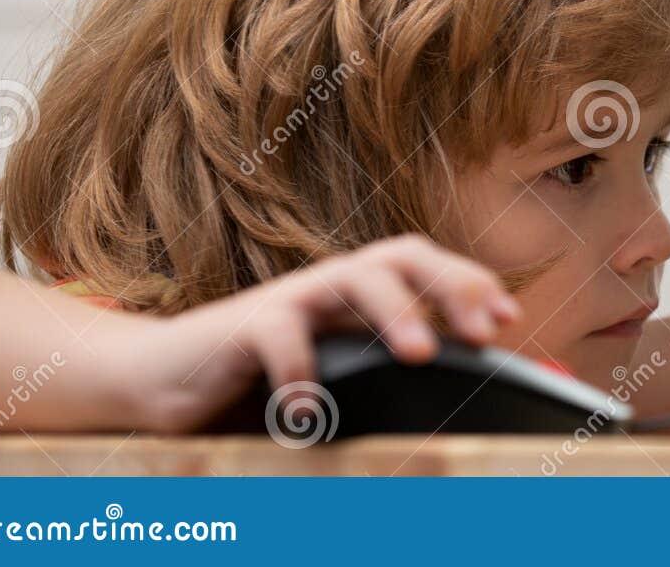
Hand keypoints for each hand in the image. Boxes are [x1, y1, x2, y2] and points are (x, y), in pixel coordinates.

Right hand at [119, 234, 518, 432]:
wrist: (159, 379)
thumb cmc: (259, 381)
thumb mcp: (334, 377)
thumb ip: (383, 377)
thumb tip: (460, 403)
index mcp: (358, 293)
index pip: (425, 265)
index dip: (470, 282)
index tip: (510, 318)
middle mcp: (330, 284)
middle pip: (401, 256)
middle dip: (449, 286)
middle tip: (482, 333)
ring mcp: (287, 299)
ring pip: (351, 276)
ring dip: (393, 311)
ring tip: (421, 353)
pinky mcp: (240, 327)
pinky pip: (279, 333)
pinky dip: (299, 374)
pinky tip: (310, 414)